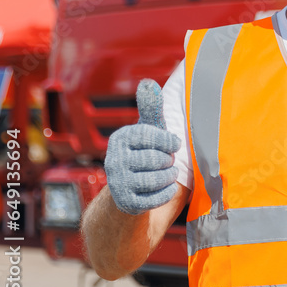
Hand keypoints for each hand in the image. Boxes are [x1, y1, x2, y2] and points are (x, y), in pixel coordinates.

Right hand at [103, 79, 180, 215]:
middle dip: (168, 162)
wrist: (130, 192)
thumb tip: (148, 83)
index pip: (152, 135)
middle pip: (158, 159)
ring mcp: (117, 183)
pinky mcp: (126, 203)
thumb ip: (151, 109)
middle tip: (164, 163)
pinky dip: (166, 194)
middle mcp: (113, 160)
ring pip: (159, 179)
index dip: (170, 141)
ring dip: (169, 177)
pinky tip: (160, 190)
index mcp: (120, 138)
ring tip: (165, 174)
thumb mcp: (148, 131)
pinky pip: (158, 198)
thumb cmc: (146, 153)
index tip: (173, 144)